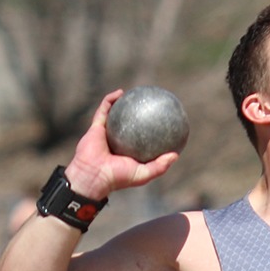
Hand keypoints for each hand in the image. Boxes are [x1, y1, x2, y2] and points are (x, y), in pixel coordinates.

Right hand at [65, 90, 181, 200]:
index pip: (141, 140)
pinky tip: (120, 92)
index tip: (162, 122)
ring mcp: (105, 134)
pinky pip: (103, 110)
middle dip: (138, 114)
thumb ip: (159, 166)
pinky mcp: (95, 128)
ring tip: (134, 94)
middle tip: (149, 105)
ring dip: (122, 103)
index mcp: (127, 153)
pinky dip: (110, 100)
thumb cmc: (118, 178)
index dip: (151, 130)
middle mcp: (116, 142)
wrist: (94, 176)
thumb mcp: (143, 174)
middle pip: (129, 125)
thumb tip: (176, 155)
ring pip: (114, 115)